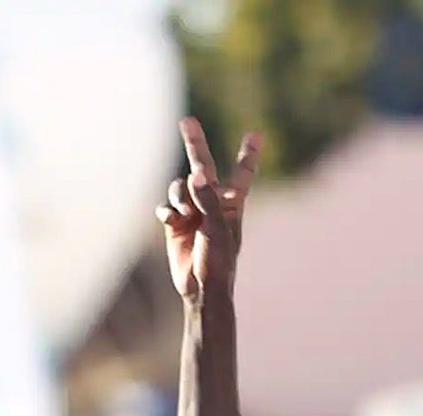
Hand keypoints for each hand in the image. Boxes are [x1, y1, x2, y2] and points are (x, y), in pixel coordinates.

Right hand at [158, 117, 260, 301]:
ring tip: (185, 213)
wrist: (200, 287)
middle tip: (186, 120)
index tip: (257, 134)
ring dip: (179, 195)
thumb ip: (209, 200)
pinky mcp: (174, 223)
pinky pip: (166, 207)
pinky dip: (168, 212)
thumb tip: (197, 175)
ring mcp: (192, 212)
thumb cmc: (219, 260)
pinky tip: (173, 222)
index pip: (242, 173)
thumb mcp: (218, 228)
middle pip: (202, 166)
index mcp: (232, 204)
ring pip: (179, 188)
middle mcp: (211, 203)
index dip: (248, 153)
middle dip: (195, 144)